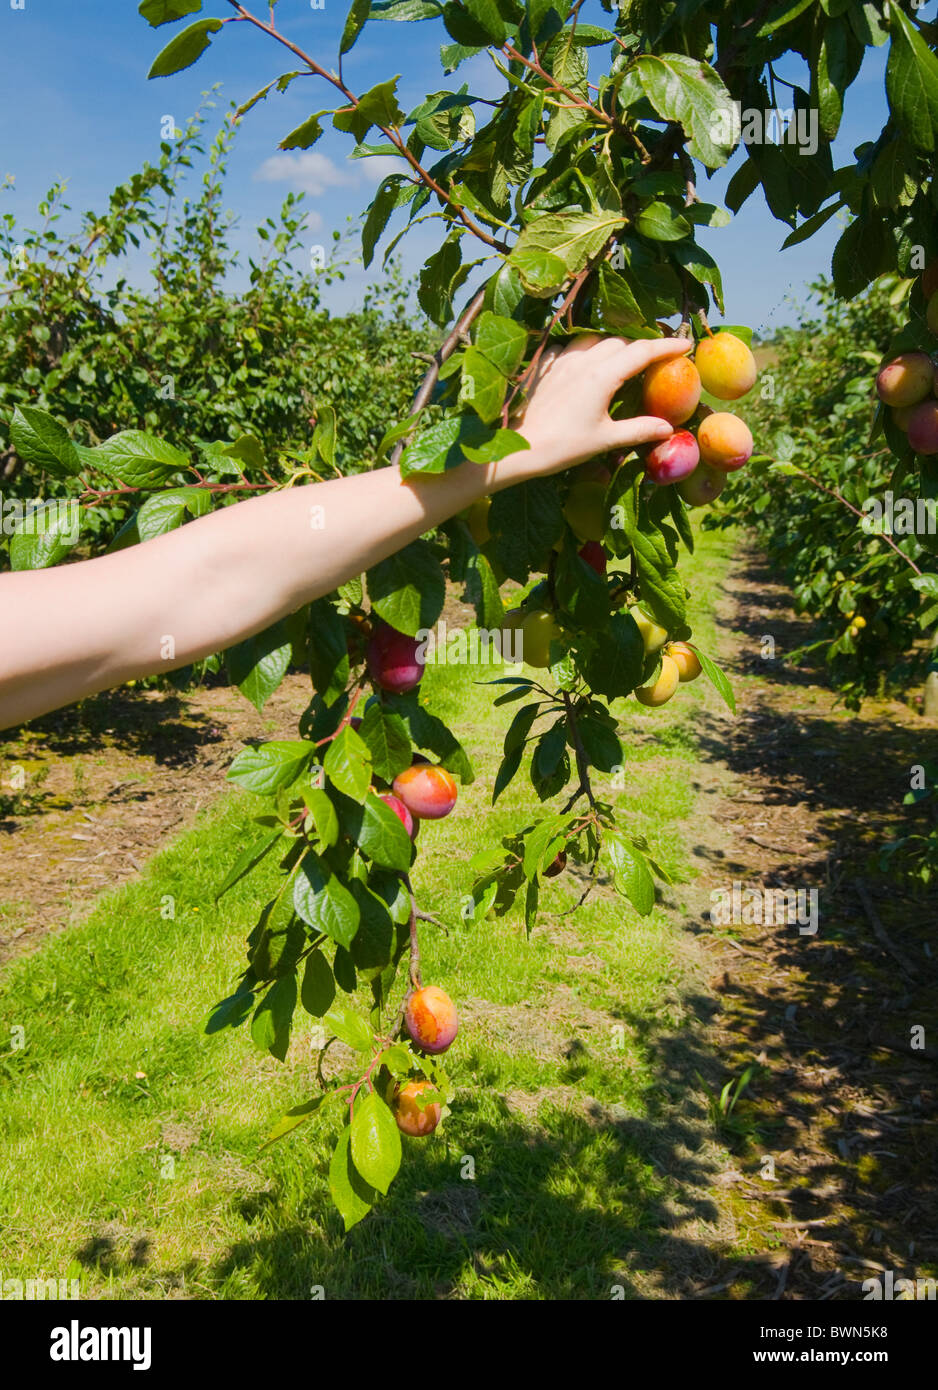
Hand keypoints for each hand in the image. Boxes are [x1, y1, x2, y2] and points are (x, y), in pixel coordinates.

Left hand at [510, 332, 691, 473]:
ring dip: (611, 345)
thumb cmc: (563, 446)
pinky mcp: (545, 367)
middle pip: (620, 342)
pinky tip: (583, 365)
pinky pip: (568, 348)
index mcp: (602, 376)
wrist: (519, 447)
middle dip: (640, 347)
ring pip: (594, 340)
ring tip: (620, 361)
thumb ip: (639, 430)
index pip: (642, 351)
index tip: (686, 345)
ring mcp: (562, 361)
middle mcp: (583, 361)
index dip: (667, 346)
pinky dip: (582, 351)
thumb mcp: (605, 440)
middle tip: (655, 359)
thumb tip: (668, 428)